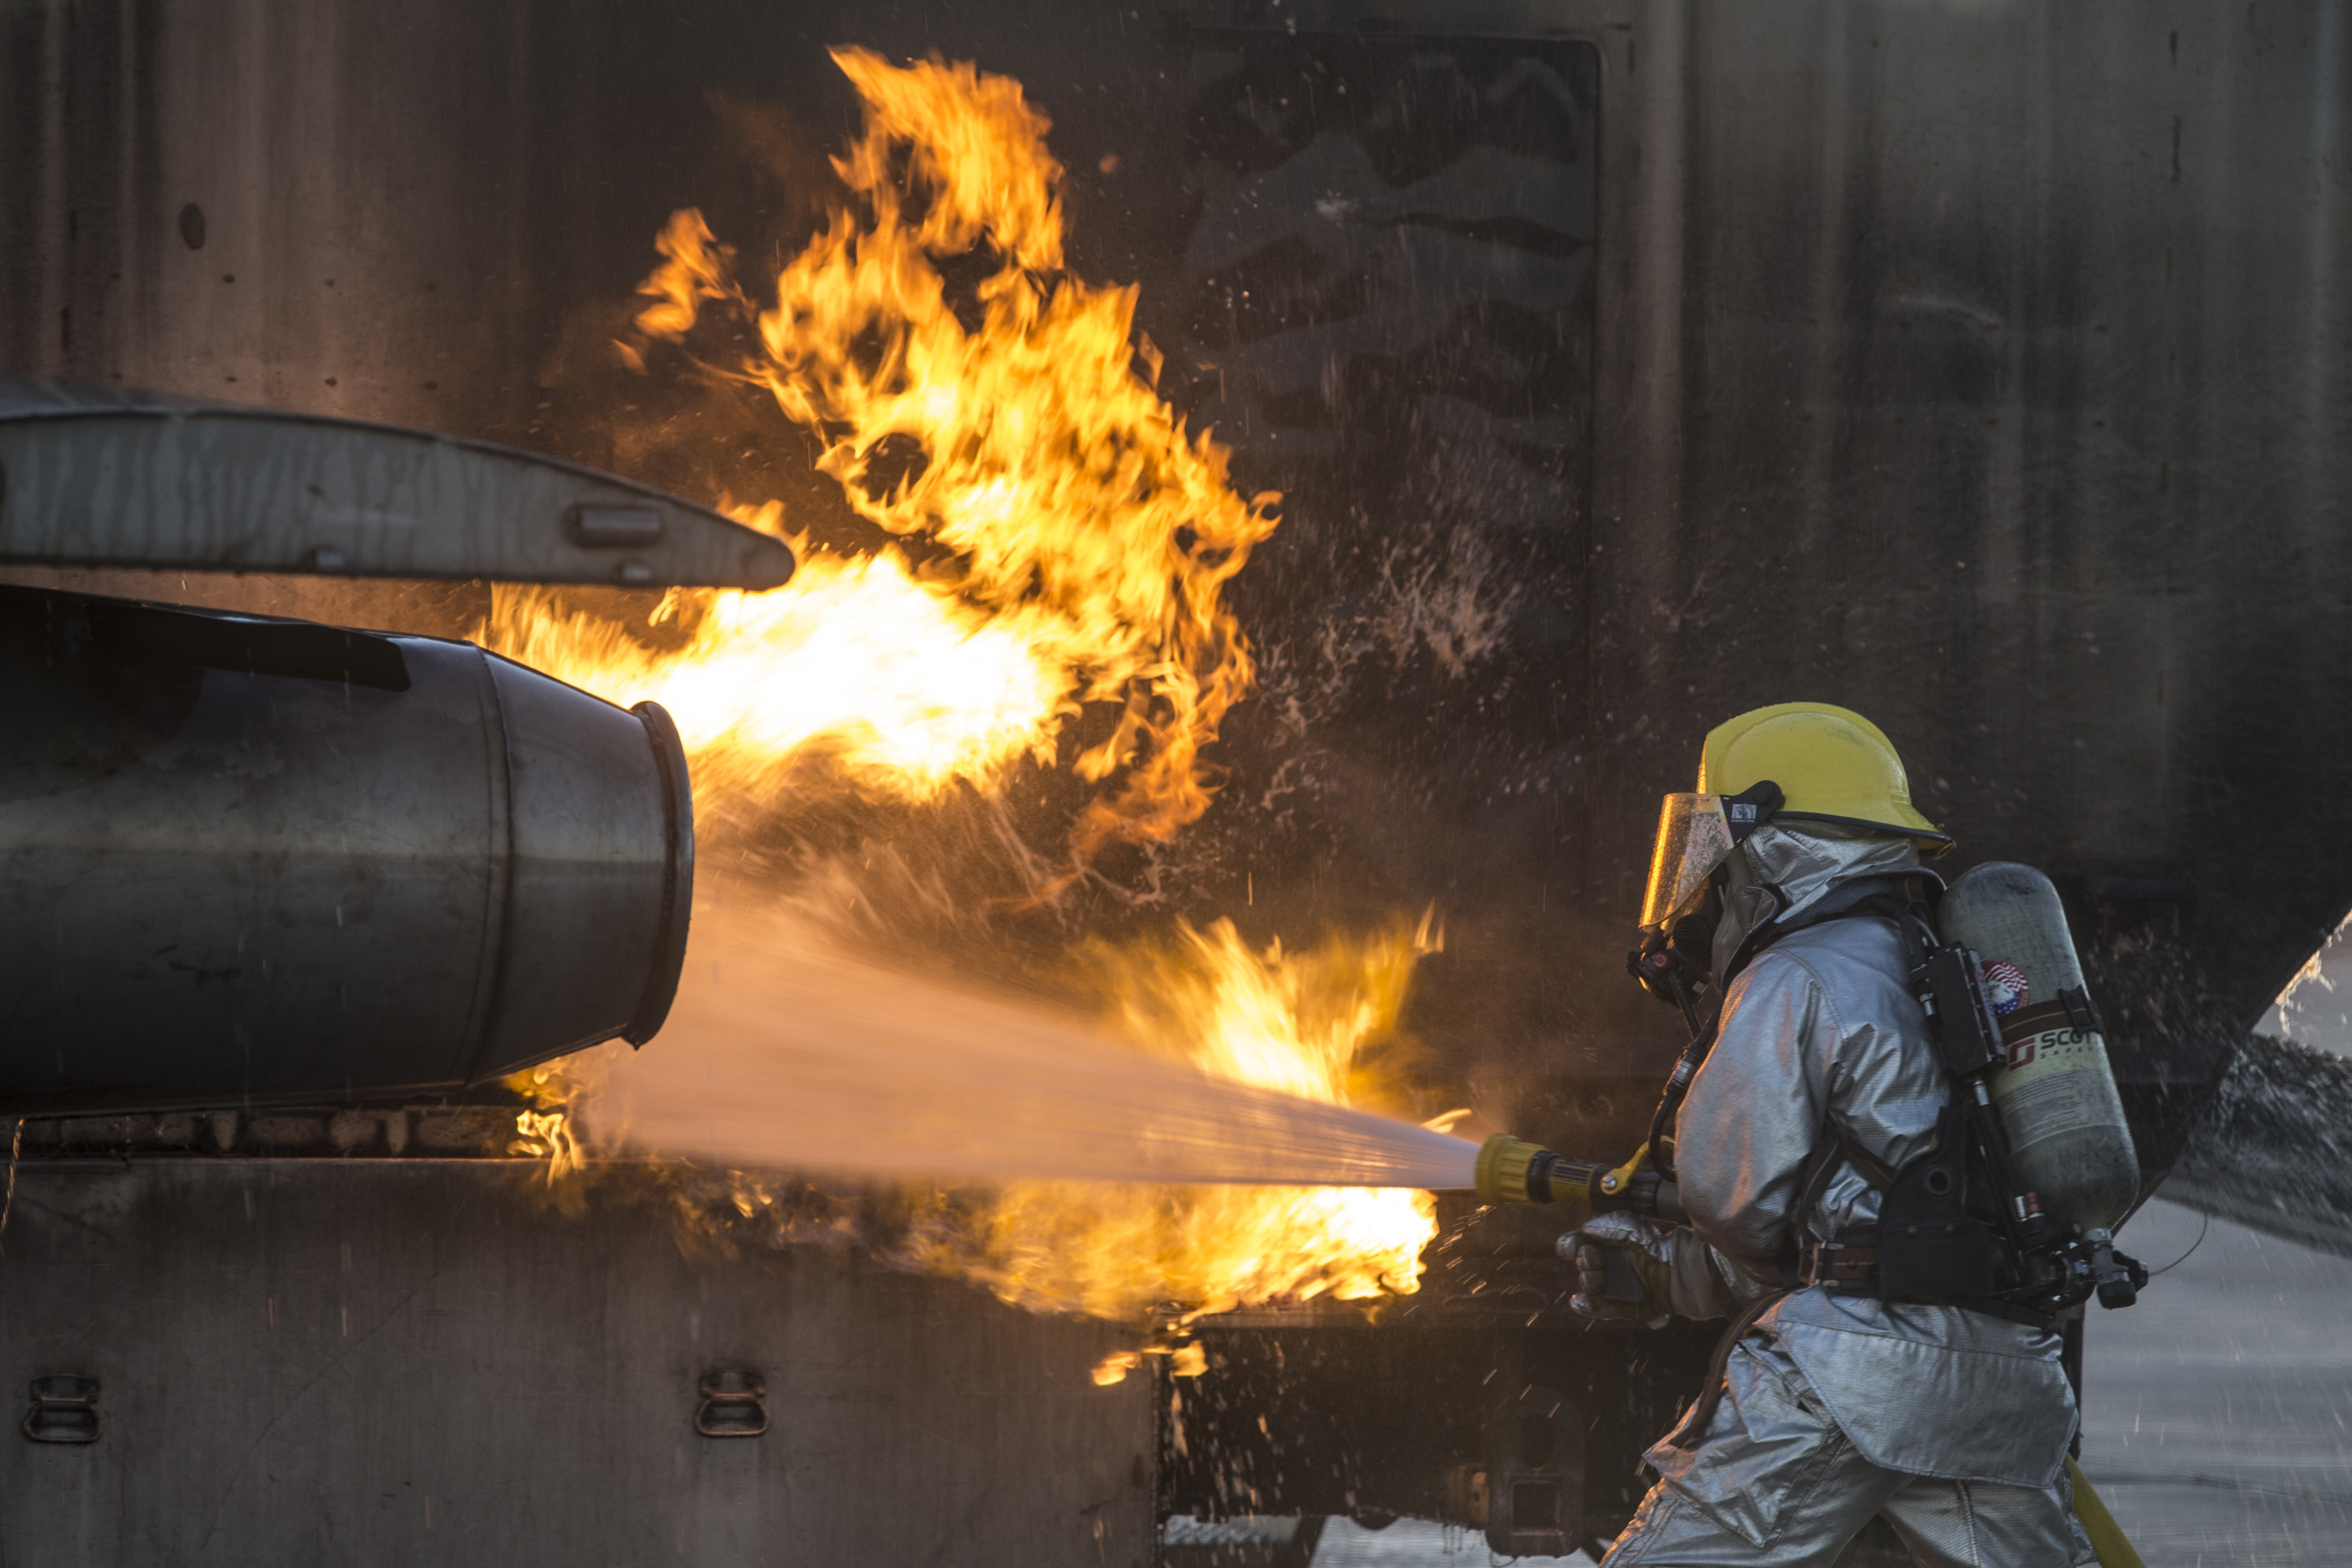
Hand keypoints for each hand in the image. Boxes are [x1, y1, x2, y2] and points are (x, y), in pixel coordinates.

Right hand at [1560, 1211, 1673, 1326]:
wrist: (1679, 1275)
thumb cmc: (1658, 1249)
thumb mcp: (1636, 1230)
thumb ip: (1611, 1224)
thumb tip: (1586, 1228)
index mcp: (1608, 1244)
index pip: (1580, 1243)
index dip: (1571, 1244)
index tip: (1570, 1246)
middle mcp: (1608, 1265)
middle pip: (1583, 1263)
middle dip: (1584, 1261)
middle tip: (1596, 1258)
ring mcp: (1614, 1286)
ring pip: (1589, 1285)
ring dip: (1588, 1281)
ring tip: (1599, 1279)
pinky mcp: (1621, 1307)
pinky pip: (1598, 1309)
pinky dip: (1585, 1306)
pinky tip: (1578, 1301)